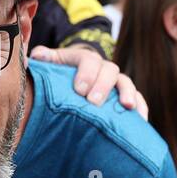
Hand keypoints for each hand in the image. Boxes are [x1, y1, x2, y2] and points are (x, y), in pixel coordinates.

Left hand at [29, 45, 148, 118]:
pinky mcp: (124, 95)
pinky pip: (138, 98)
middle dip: (103, 85)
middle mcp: (102, 68)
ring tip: (127, 106)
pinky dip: (141, 107)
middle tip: (94, 101)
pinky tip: (141, 120)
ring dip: (128, 93)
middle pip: (109, 70)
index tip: (79, 90)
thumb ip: (42, 59)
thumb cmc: (57, 74)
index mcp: (83, 58)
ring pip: (126, 82)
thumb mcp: (48, 64)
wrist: (73, 79)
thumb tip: (35, 57)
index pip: (88, 59)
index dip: (85, 72)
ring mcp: (115, 81)